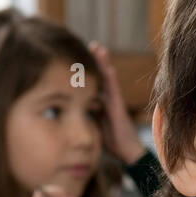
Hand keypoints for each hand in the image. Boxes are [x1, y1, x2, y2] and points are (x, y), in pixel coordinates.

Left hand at [88, 41, 144, 165]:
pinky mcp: (118, 107)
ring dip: (103, 63)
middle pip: (100, 75)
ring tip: (97, 48)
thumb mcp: (92, 124)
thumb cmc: (111, 140)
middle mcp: (108, 98)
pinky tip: (108, 67)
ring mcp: (114, 101)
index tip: (76, 54)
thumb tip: (69, 109)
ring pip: (107, 78)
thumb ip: (85, 114)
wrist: (127, 152)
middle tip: (88, 44)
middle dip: (94, 60)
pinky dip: (111, 78)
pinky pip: (115, 90)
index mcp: (100, 101)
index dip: (86, 69)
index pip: (92, 81)